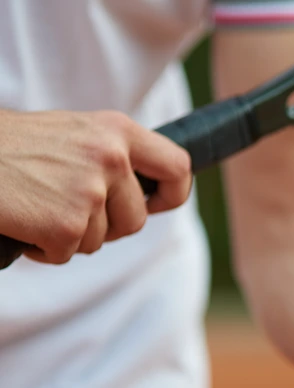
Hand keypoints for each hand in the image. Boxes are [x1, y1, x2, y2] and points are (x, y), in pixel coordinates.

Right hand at [0, 109, 190, 263]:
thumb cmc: (8, 147)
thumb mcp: (71, 134)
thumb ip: (110, 156)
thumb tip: (145, 193)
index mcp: (117, 130)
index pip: (177, 166)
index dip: (172, 193)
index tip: (155, 204)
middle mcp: (111, 157)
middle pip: (135, 220)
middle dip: (105, 226)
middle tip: (63, 206)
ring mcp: (90, 191)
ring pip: (100, 240)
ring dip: (69, 235)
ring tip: (35, 205)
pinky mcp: (66, 224)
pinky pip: (66, 253)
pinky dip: (42, 248)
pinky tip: (22, 221)